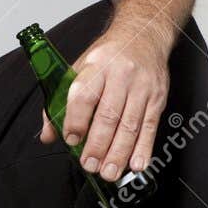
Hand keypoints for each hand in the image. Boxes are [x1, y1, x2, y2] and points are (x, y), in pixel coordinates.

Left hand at [39, 21, 169, 182]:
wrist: (145, 35)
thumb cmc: (109, 54)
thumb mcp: (80, 67)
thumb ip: (62, 100)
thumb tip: (49, 134)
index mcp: (98, 65)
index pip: (85, 94)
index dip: (77, 119)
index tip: (70, 138)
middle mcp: (122, 75)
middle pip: (109, 115)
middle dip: (98, 145)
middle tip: (89, 165)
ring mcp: (142, 88)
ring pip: (130, 126)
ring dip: (119, 153)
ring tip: (108, 172)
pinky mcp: (157, 99)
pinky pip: (150, 128)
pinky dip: (143, 149)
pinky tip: (135, 165)